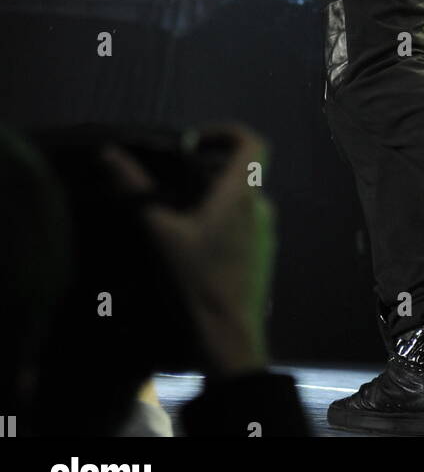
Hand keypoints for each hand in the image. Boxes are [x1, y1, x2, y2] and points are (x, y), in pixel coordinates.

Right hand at [100, 123, 275, 376]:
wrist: (229, 338)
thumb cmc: (196, 280)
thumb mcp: (160, 232)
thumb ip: (136, 190)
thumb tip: (110, 155)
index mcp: (242, 194)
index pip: (252, 142)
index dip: (224, 133)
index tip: (192, 144)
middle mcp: (261, 206)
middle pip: (242, 170)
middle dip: (208, 168)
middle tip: (173, 181)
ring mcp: (266, 233)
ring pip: (242, 198)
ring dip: (213, 196)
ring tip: (178, 213)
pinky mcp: (263, 255)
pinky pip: (244, 222)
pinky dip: (222, 219)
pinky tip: (194, 243)